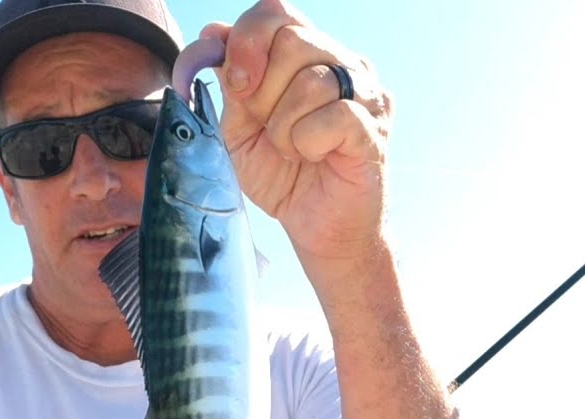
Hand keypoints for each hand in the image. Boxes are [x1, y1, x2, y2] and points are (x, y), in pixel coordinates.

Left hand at [201, 0, 392, 266]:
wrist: (317, 230)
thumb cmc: (283, 177)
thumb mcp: (238, 126)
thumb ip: (228, 81)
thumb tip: (211, 35)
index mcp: (309, 55)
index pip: (276, 11)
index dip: (247, 41)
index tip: (237, 85)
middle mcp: (343, 64)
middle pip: (293, 40)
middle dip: (264, 92)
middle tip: (270, 129)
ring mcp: (365, 94)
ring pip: (312, 81)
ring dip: (284, 126)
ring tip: (292, 150)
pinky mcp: (374, 128)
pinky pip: (333, 116)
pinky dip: (308, 143)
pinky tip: (315, 158)